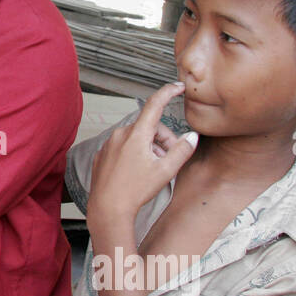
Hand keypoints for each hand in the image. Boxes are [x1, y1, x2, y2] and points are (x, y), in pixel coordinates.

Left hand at [88, 82, 197, 242]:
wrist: (108, 208)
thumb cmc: (135, 191)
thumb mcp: (165, 171)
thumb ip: (181, 151)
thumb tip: (192, 136)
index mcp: (137, 134)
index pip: (155, 104)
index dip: (168, 92)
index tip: (178, 87)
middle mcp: (121, 134)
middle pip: (149, 127)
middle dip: (163, 140)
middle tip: (168, 160)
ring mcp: (109, 144)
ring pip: (136, 138)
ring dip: (149, 148)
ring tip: (152, 170)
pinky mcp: (103, 154)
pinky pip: (123, 147)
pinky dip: (134, 155)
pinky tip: (136, 173)